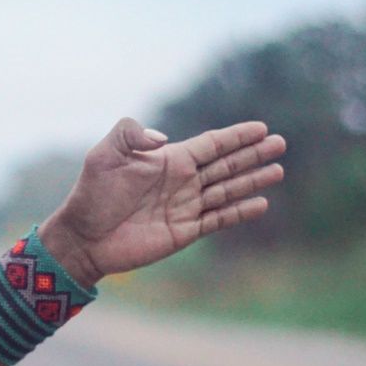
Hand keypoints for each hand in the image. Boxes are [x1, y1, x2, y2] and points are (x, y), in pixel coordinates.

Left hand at [39, 117, 284, 287]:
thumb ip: (130, 134)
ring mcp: (185, 207)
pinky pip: (218, 219)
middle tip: (281, 143)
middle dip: (253, 154)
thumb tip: (165, 140)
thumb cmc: (92, 194)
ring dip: (253, 180)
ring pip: (227, 190)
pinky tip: (261, 204)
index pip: (211, 144)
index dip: (236, 136)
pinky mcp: (184, 232)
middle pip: (226, 164)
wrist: (83, 237)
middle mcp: (181, 182)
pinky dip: (240, 212)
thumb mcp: (105, 154)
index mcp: (168, 160)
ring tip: (278, 170)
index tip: (262, 127)